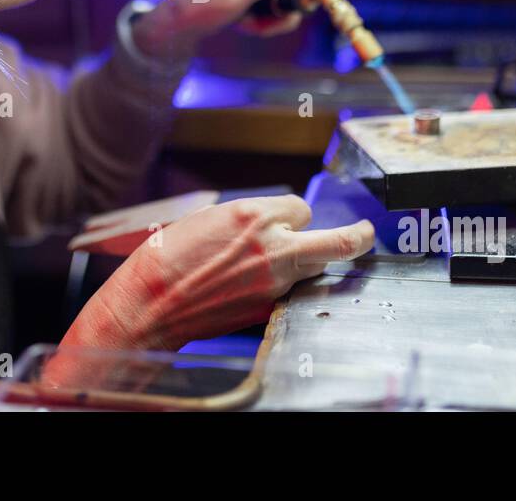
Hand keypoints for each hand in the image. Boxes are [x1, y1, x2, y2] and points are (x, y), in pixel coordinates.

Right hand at [62, 195, 373, 352]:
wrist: (150, 302)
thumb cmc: (168, 256)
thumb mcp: (209, 219)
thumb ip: (248, 220)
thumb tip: (271, 224)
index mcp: (252, 215)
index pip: (299, 208)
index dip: (292, 215)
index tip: (290, 219)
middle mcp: (270, 245)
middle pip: (334, 240)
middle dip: (353, 237)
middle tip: (366, 234)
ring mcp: (272, 280)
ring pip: (313, 267)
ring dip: (307, 262)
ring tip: (293, 262)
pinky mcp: (266, 307)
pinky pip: (289, 289)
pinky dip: (282, 285)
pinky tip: (255, 285)